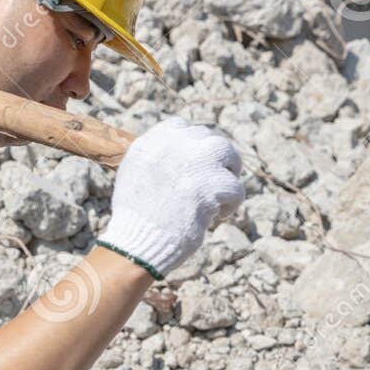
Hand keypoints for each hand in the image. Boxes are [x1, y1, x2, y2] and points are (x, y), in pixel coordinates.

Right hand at [99, 117, 244, 276]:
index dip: (193, 144)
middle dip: (215, 157)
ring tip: (224, 192)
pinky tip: (220, 215)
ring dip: (230, 171)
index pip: (180, 127)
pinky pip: (235, 186)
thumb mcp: (133, 176)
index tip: (197, 162)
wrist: (136, 242)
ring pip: (226, 151)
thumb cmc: (135, 218)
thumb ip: (154, 159)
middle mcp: (172, 146)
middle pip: (207, 137)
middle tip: (216, 178)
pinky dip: (232, 202)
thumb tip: (177, 156)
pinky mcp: (209, 186)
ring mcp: (193, 163)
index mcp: (150, 143)